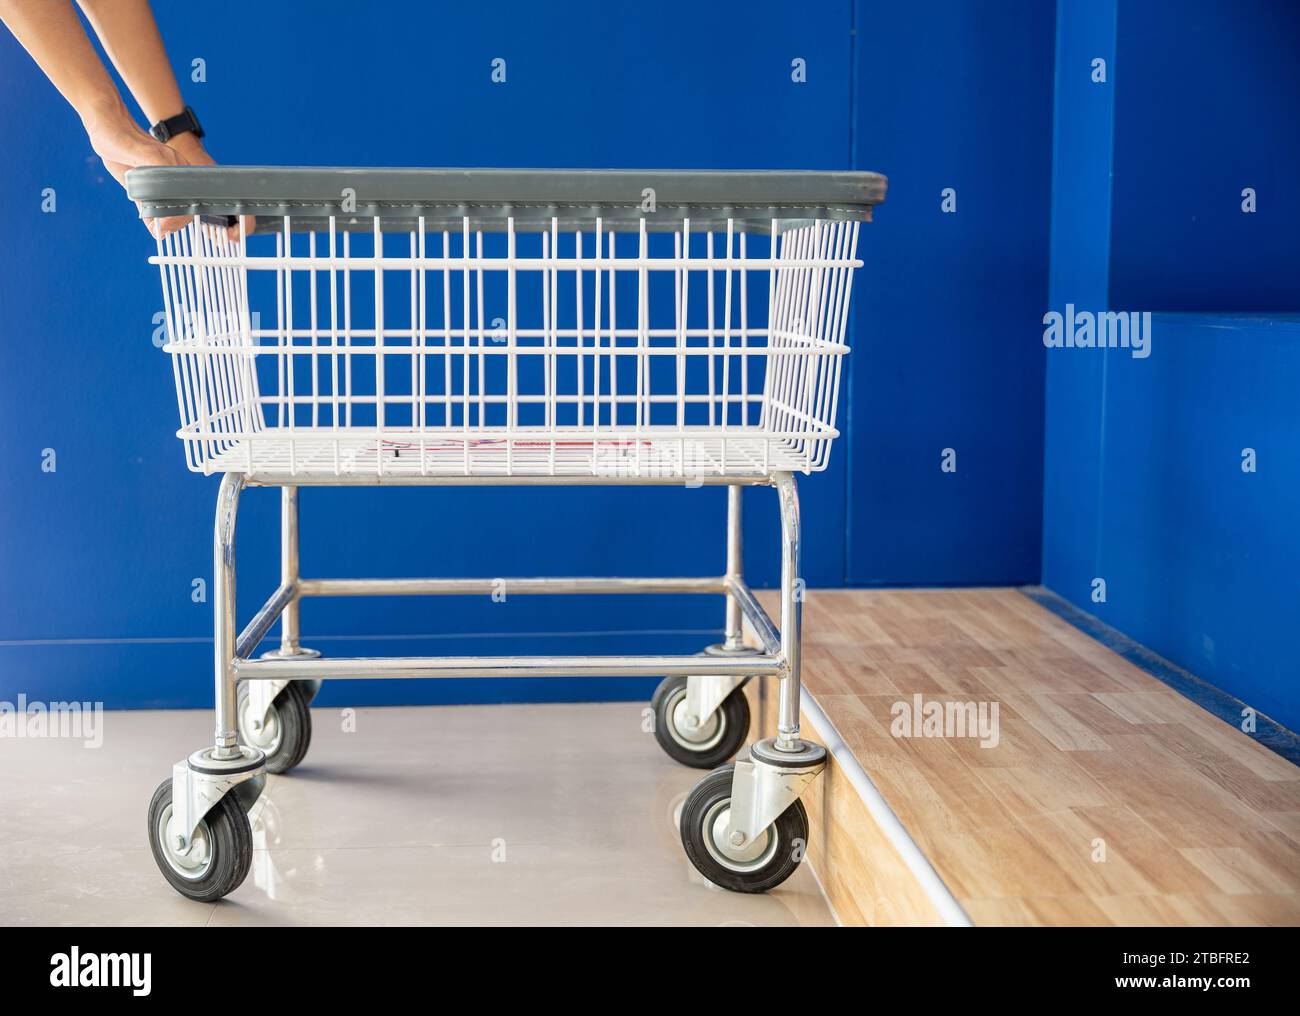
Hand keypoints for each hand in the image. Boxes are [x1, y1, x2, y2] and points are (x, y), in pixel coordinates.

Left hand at [81, 99, 248, 240]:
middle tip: (160, 231)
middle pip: (184, 207)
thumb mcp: (135, 148)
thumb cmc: (117, 134)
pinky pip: (155, 207)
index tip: (166, 224)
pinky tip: (151, 227)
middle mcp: (172, 176)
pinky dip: (154, 221)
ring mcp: (160, 182)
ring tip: (156, 230)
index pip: (190, 197)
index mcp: (176, 167)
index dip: (181, 214)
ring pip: (171, 209)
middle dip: (175, 222)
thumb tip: (169, 179)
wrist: (105, 126)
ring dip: (166, 223)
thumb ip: (153, 160)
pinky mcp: (146, 187)